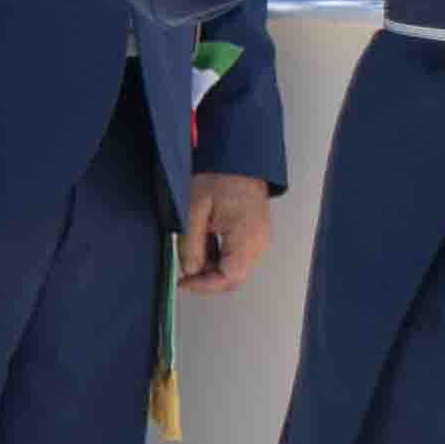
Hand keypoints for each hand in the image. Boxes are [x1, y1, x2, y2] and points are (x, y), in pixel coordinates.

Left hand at [178, 170, 275, 294]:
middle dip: (208, 280)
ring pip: (236, 271)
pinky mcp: (257, 237)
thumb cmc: (219, 176)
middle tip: (185, 272)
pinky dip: (221, 259)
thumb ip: (190, 244)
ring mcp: (261, 240)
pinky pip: (239, 258)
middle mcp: (259, 242)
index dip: (204, 285)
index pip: (230, 277)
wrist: (238, 158)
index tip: (183, 282)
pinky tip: (206, 245)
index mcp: (247, 235)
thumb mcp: (194, 209)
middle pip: (235, 279)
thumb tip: (189, 270)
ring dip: (213, 269)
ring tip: (194, 251)